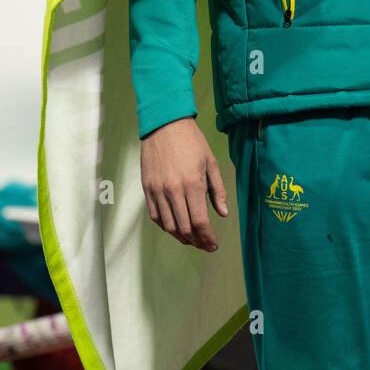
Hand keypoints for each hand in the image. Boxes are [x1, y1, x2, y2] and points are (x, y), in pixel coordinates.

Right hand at [140, 116, 228, 251]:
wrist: (165, 125)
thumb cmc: (192, 142)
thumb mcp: (211, 163)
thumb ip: (218, 190)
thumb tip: (223, 214)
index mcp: (192, 184)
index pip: (200, 221)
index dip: (208, 237)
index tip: (213, 245)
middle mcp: (173, 191)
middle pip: (184, 228)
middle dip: (196, 241)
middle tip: (205, 244)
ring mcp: (158, 191)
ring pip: (168, 225)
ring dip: (180, 237)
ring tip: (191, 238)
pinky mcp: (147, 189)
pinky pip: (155, 215)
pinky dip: (165, 226)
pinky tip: (174, 227)